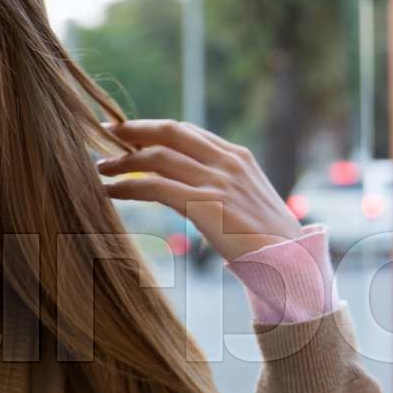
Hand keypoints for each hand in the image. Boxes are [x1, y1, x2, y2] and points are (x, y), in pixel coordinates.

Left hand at [95, 118, 303, 262]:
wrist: (292, 264)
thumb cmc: (269, 242)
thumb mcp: (246, 203)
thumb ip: (221, 188)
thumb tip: (188, 189)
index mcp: (238, 157)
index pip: (186, 131)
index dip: (152, 129)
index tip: (126, 134)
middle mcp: (227, 162)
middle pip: (169, 132)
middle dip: (132, 131)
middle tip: (103, 135)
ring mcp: (217, 181)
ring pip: (157, 157)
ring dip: (122, 161)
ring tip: (100, 169)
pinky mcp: (206, 204)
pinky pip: (155, 186)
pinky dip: (127, 186)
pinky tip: (110, 192)